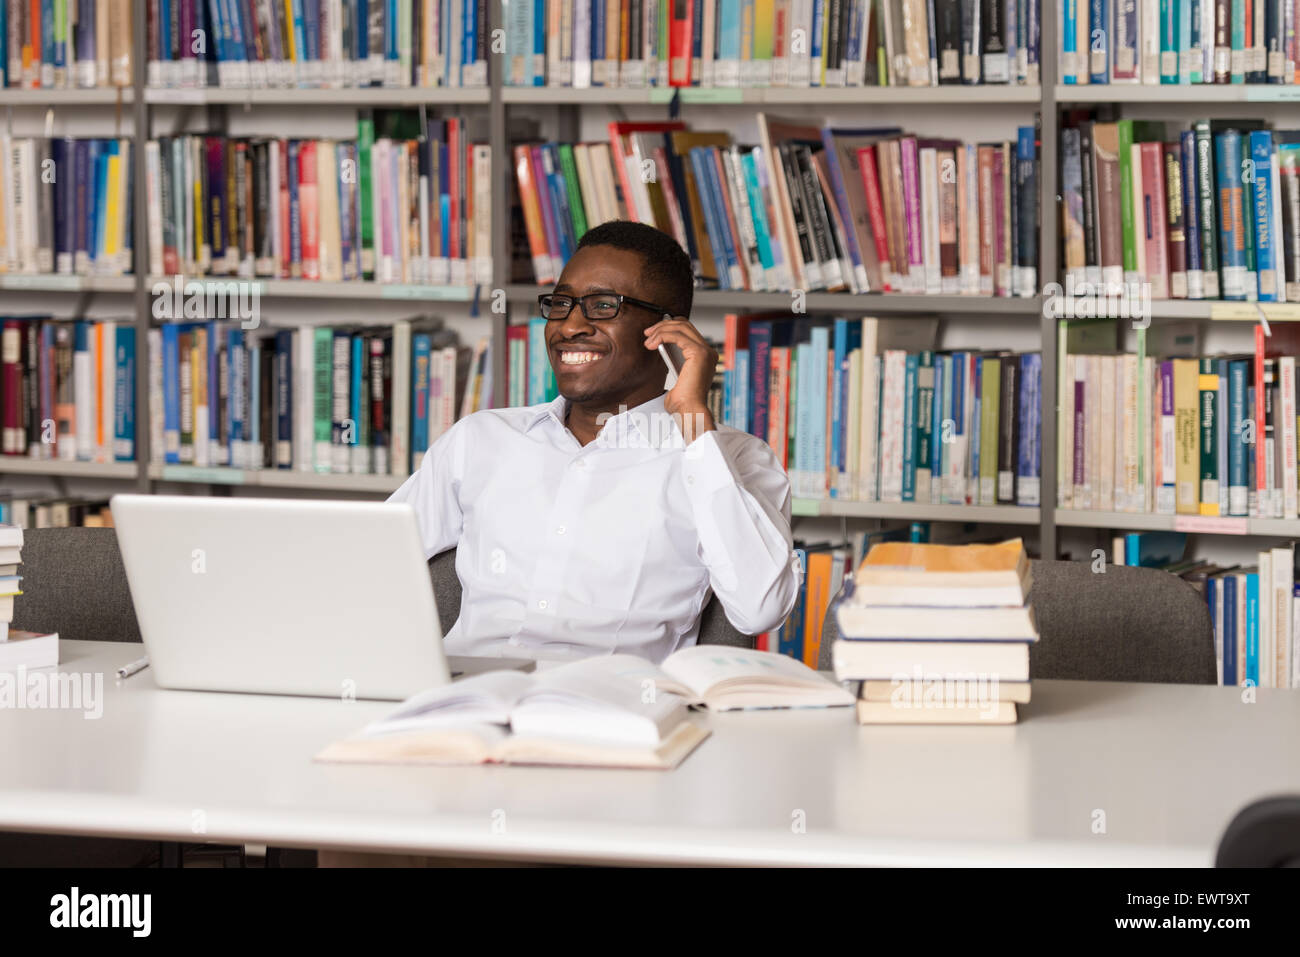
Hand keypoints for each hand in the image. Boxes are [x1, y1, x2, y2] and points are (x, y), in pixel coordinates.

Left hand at [644, 316, 716, 441]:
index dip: (669, 328)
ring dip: (661, 330)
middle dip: (663, 326)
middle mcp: (709, 352)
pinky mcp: (699, 353)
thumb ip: (674, 364)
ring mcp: (706, 351)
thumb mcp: (676, 378)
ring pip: (681, 327)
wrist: (689, 411)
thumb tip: (662, 349)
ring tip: (647, 339)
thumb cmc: (682, 402)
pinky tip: (652, 343)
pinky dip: (662, 336)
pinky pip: (677, 335)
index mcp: (705, 357)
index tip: (653, 334)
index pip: (688, 332)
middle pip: (685, 325)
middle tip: (648, 333)